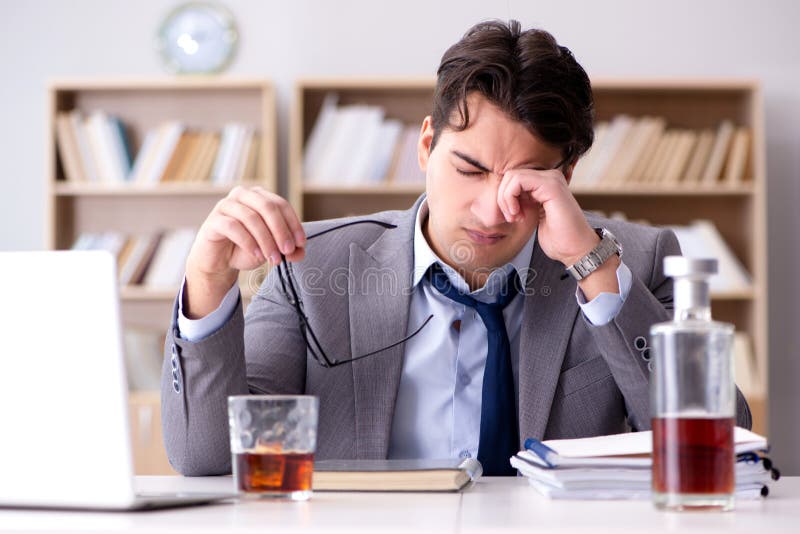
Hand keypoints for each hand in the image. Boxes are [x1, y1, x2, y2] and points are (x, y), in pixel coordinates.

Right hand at [183, 186, 305, 317]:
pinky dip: (248, 242)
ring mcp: (226, 205)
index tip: (300, 243)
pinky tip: (257, 255)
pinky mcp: (213, 220)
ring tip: (273, 258)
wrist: (219, 262)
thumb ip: (288, 250)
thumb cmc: (245, 249)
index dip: (293, 223)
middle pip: (267, 207)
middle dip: (281, 230)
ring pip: (251, 217)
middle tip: (288, 251)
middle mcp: (242, 195)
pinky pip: (233, 227)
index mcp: (259, 197)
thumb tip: (300, 252)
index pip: (281, 204)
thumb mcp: (271, 249)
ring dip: (266, 240)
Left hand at [496, 169, 597, 266]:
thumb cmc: (558, 238)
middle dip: (503, 198)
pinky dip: (510, 198)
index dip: (505, 197)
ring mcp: (552, 179)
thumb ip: (522, 201)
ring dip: (505, 199)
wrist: (576, 250)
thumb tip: (502, 193)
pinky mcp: (550, 185)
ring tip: (515, 217)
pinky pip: (518, 181)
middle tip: (512, 218)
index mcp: (546, 184)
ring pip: (512, 176)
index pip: (514, 179)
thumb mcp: (533, 215)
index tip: (512, 217)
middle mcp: (550, 177)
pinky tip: (518, 214)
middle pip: (511, 175)